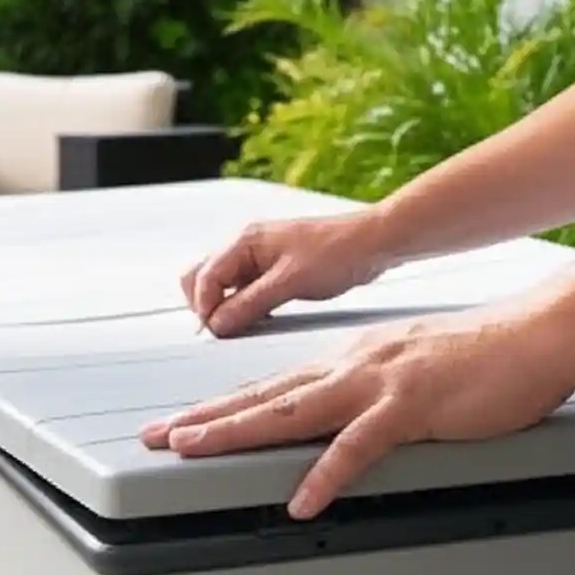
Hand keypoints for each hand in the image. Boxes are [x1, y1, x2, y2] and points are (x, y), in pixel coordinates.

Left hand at [140, 307, 574, 519]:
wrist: (531, 336)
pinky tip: (302, 500)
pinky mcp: (410, 407)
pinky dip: (327, 475)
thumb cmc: (478, 357)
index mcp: (349, 359)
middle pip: (265, 395)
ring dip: (237, 431)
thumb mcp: (408, 368)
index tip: (185, 419)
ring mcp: (377, 384)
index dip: (224, 404)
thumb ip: (371, 389)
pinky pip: (360, 446)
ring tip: (192, 448)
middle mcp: (351, 366)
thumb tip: (344, 415)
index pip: (273, 385)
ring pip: (291, 410)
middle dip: (207, 417)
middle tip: (159, 435)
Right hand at [182, 212, 390, 336]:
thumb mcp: (289, 282)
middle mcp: (246, 247)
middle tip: (223, 331)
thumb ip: (249, 304)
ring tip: (243, 327)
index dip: (204, 308)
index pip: (203, 277)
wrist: (372, 243)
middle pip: (202, 278)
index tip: (214, 332)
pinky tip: (260, 320)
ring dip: (226, 308)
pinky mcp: (273, 270)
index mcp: (244, 242)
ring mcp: (258, 258)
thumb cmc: (337, 252)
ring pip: (223, 286)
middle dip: (206, 305)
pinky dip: (244, 307)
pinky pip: (245, 290)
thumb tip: (216, 324)